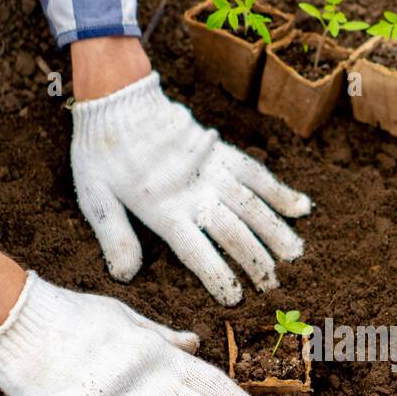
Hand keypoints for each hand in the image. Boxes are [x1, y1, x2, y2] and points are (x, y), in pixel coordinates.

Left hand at [70, 70, 309, 304]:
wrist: (118, 97)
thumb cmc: (102, 150)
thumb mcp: (94, 196)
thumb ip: (114, 236)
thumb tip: (125, 275)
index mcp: (164, 211)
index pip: (198, 252)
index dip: (218, 276)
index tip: (235, 298)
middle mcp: (195, 193)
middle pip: (234, 233)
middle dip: (256, 261)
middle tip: (273, 286)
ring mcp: (212, 171)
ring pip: (253, 205)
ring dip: (276, 231)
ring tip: (296, 254)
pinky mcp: (221, 152)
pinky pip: (256, 173)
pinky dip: (279, 191)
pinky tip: (301, 207)